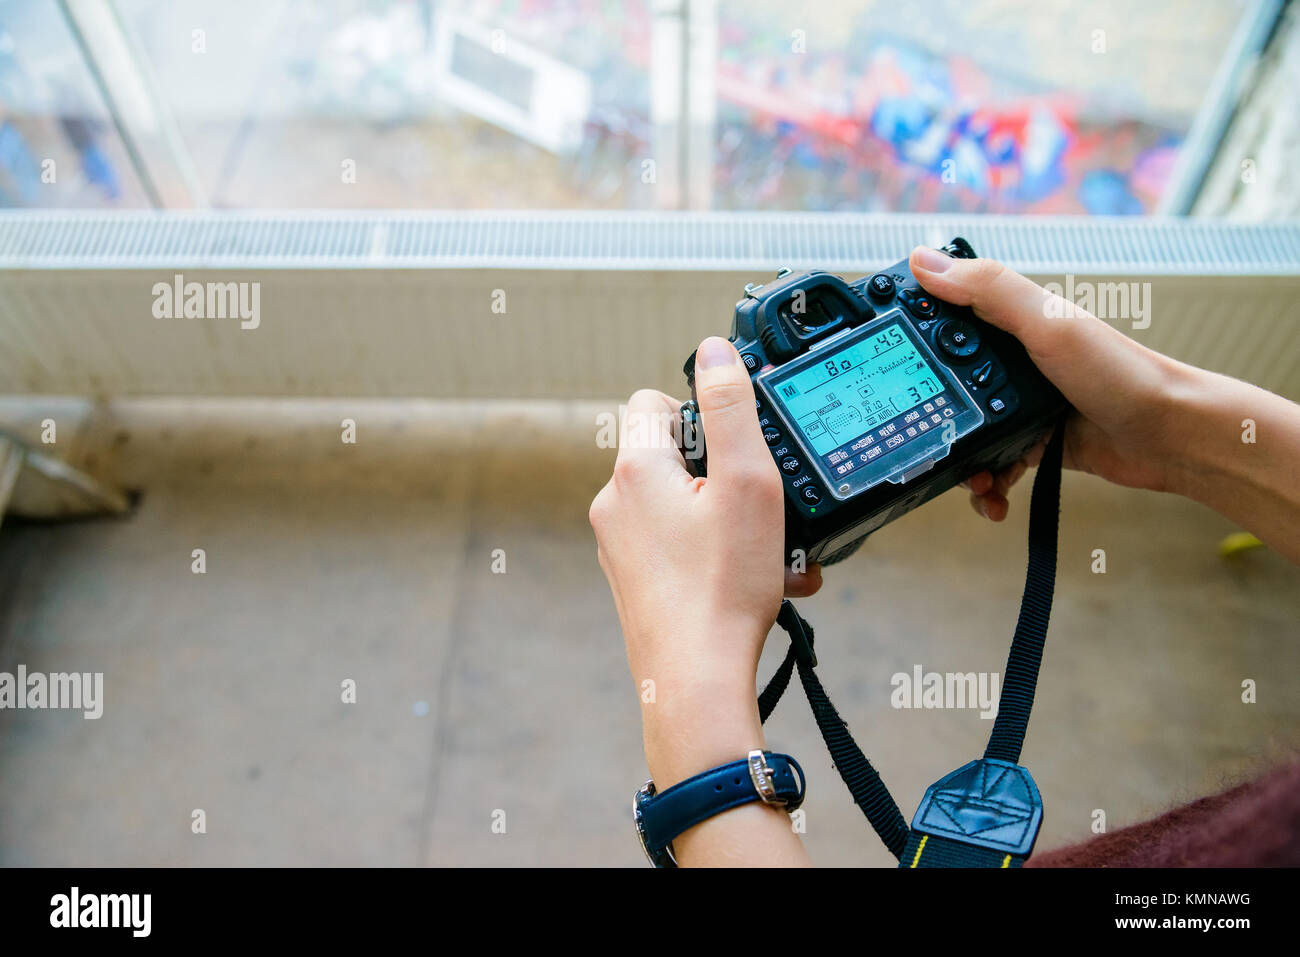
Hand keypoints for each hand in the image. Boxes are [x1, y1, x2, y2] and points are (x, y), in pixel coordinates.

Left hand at [590, 336, 816, 864]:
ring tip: (776, 553)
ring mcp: (620, 549)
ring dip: (731, 519)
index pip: (652, 400)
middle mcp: (615, 505)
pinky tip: (760, 581)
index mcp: (635, 470)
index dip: (699, 409)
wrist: (697, 681)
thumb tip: (714, 352)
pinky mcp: (636, 584)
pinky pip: (679, 548)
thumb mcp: (747, 482)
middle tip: (766, 505)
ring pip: (682, 507)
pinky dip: (718, 554)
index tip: (736, 442)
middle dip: (726, 473)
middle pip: (672, 456)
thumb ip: (731, 408)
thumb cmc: (722, 588)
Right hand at [909, 246, 1194, 520]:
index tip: (881, 361)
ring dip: (962, 465)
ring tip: (972, 483)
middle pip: (945, 386)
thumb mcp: (1047, 324)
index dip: (909, 337)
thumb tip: (922, 262)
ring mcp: (1023, 405)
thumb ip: (988, 291)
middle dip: (931, 418)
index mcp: (1013, 321)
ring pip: (966, 433)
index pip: (944, 318)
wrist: (1172, 437)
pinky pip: (995, 467)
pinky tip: (994, 501)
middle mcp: (1014, 360)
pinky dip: (989, 488)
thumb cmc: (1121, 374)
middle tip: (924, 438)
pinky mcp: (1035, 443)